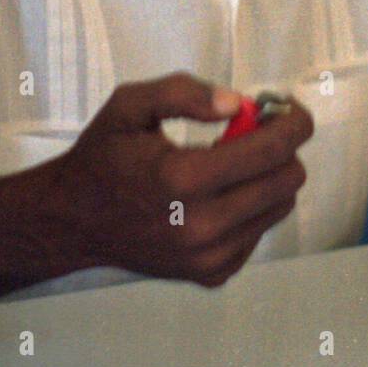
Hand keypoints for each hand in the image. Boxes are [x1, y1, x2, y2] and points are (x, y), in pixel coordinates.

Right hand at [44, 71, 312, 286]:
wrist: (73, 220)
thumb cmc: (103, 159)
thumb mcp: (130, 105)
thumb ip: (183, 92)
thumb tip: (237, 103)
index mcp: (184, 178)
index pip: (272, 150)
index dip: (294, 122)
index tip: (289, 109)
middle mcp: (202, 225)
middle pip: (287, 181)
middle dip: (283, 148)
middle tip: (258, 130)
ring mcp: (209, 256)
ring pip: (279, 208)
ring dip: (268, 178)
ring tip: (231, 162)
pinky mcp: (211, 273)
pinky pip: (257, 234)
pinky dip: (250, 208)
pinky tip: (217, 194)